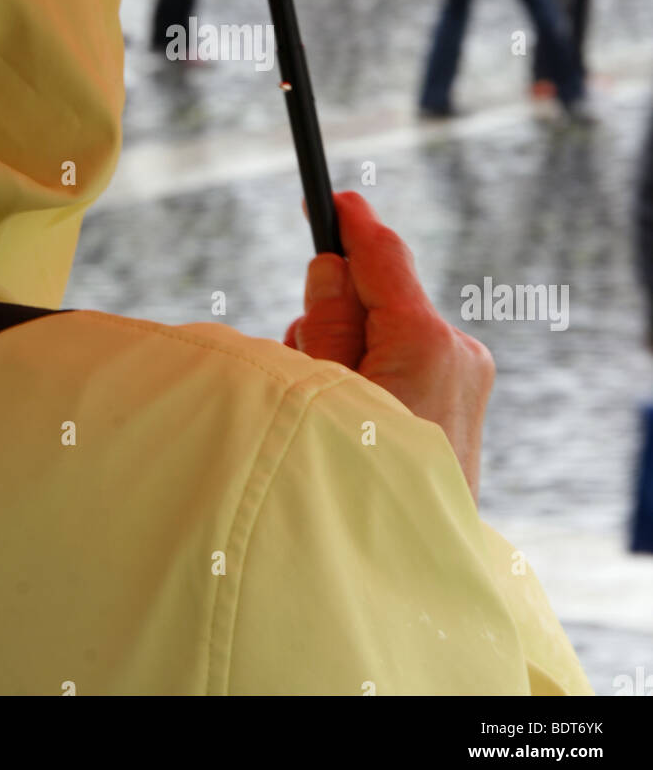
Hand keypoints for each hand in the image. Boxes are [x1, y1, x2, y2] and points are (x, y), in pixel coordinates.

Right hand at [284, 192, 494, 500]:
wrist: (402, 574)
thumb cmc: (352, 478)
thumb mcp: (320, 390)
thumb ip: (326, 323)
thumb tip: (333, 269)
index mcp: (427, 343)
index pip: (383, 258)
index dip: (351, 224)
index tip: (329, 195)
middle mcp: (456, 354)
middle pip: (379, 298)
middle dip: (336, 314)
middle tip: (305, 360)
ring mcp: (464, 381)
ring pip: (388, 333)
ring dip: (348, 351)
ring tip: (325, 408)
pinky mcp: (459, 405)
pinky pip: (404, 364)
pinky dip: (370, 373)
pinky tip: (348, 419)